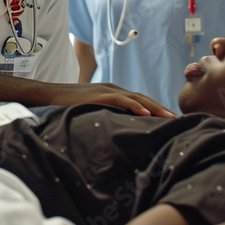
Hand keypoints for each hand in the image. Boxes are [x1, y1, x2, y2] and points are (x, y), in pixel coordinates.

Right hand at [43, 82, 176, 117]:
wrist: (46, 95)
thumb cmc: (65, 107)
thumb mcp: (90, 113)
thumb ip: (103, 118)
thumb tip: (114, 135)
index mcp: (112, 93)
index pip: (140, 101)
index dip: (156, 109)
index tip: (170, 121)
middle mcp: (113, 89)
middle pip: (143, 98)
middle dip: (162, 109)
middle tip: (178, 120)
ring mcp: (106, 90)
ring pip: (136, 98)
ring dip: (155, 107)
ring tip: (169, 118)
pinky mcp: (98, 95)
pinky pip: (120, 100)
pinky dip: (135, 106)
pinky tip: (146, 114)